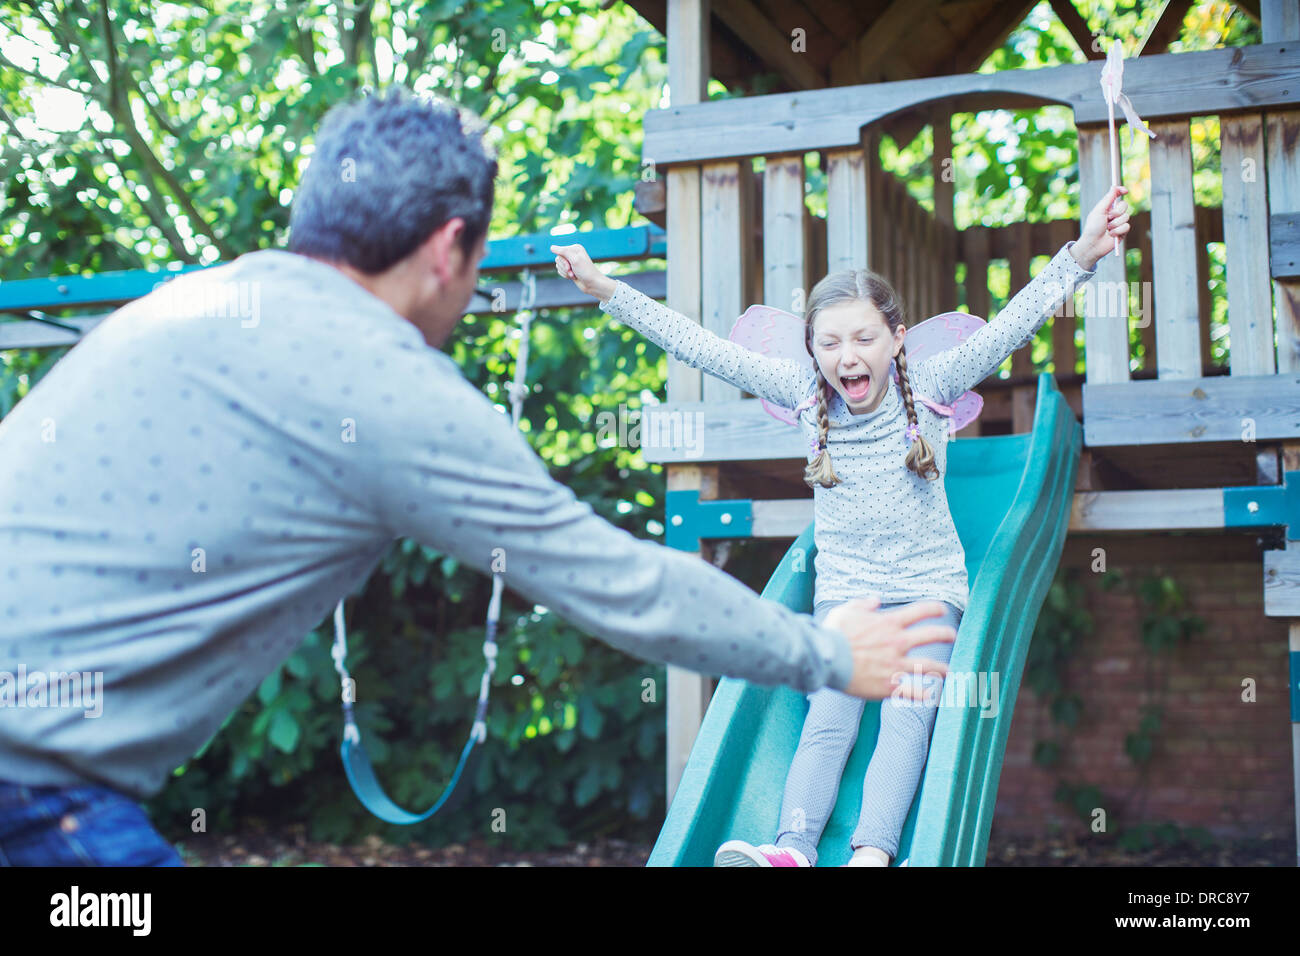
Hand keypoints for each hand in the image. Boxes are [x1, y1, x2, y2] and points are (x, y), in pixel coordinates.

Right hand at [551, 243, 617, 302]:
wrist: (592, 284)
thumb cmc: (585, 271)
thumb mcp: (574, 260)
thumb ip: (563, 252)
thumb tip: (551, 247)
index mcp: (575, 248)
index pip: (560, 252)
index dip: (563, 261)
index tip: (570, 266)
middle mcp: (572, 254)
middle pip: (558, 259)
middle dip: (564, 268)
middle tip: (572, 271)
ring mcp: (571, 262)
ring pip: (558, 266)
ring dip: (565, 273)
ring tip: (574, 275)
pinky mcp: (569, 269)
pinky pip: (560, 271)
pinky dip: (565, 275)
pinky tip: (573, 277)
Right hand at [824, 598, 956, 700]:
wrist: (825, 658)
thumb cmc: (833, 633)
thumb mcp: (845, 610)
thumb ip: (862, 604)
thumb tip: (875, 601)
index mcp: (889, 623)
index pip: (920, 611)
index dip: (935, 608)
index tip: (941, 610)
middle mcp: (897, 642)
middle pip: (932, 636)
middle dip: (945, 634)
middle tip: (952, 635)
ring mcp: (895, 665)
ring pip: (928, 666)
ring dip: (942, 668)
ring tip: (948, 671)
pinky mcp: (888, 685)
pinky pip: (912, 692)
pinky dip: (924, 695)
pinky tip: (931, 696)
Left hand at [1073, 185, 1130, 268]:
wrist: (1093, 244)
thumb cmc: (1093, 228)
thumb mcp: (1099, 211)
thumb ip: (1108, 199)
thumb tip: (1114, 186)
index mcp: (1107, 208)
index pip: (1116, 196)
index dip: (1121, 191)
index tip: (1125, 191)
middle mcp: (1114, 214)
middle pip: (1124, 205)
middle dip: (1117, 212)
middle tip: (1108, 218)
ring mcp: (1119, 223)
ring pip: (1126, 217)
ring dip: (1115, 223)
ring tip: (1107, 229)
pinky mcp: (1123, 232)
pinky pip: (1127, 226)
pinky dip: (1118, 231)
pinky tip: (1111, 235)